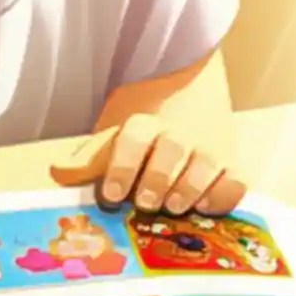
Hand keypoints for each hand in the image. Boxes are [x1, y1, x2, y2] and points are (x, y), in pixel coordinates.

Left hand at [50, 113, 247, 215]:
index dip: (121, 167)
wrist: (193, 88)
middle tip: (145, 202)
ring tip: (174, 206)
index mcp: (145, 121)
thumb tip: (59, 173)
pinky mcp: (232, 164)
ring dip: (189, 189)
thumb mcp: (115, 129)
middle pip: (171, 152)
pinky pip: (235, 182)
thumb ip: (93, 157)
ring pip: (206, 166)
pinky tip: (206, 207)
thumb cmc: (147, 119)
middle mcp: (181, 132)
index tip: (110, 194)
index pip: (134, 139)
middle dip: (157, 180)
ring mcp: (210, 147)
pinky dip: (224, 196)